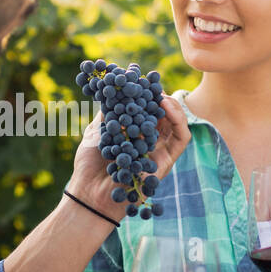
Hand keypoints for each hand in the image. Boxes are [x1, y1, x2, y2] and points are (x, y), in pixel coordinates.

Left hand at [68, 95, 190, 221]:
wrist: (90, 192)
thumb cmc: (89, 164)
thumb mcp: (97, 130)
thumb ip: (110, 112)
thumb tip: (115, 89)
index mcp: (133, 132)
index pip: (148, 108)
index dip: (148, 93)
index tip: (142, 79)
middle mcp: (149, 141)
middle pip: (165, 114)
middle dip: (161, 96)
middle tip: (153, 84)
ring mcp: (160, 151)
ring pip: (177, 123)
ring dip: (173, 105)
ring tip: (161, 94)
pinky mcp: (167, 162)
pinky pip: (181, 139)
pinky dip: (179, 120)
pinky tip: (166, 106)